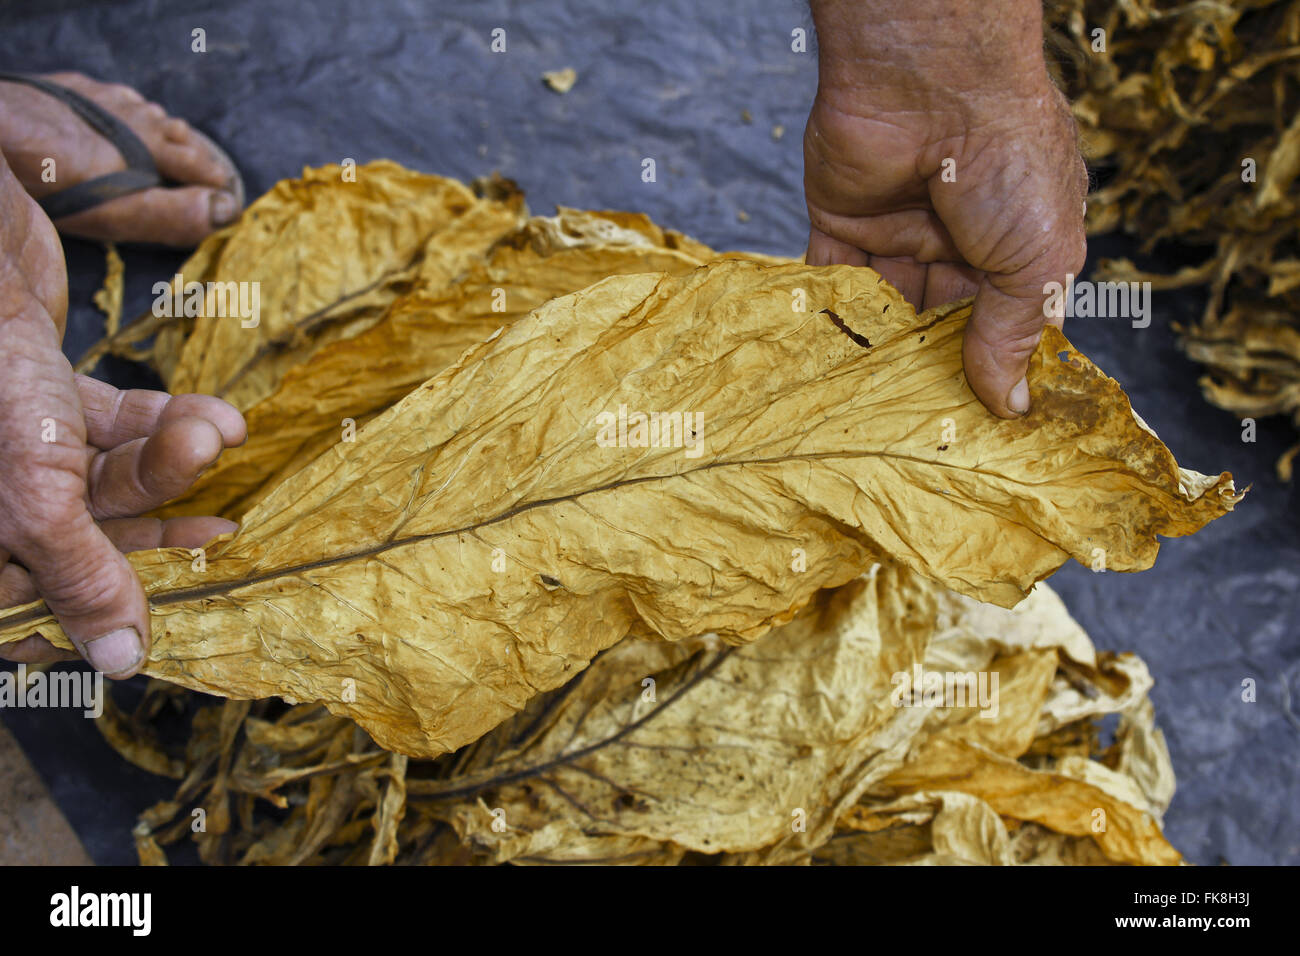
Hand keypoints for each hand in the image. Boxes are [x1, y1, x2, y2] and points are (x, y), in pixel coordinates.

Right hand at [0, 152, 244, 675]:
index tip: (176, 618)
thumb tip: (120, 661)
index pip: (30, 611)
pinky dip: (165, 426)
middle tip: (223, 527)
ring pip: (111, 479)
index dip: (98, 618)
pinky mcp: (46, 399)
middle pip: (87, 543)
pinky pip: (116, 430)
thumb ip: (80, 574)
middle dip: (160, 524)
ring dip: (174, 462)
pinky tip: (218, 420)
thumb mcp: (32, 493)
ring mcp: (18, 448)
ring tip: (220, 435)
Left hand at [804, 0, 1087, 417]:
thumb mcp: (1035, 259)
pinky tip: (823, 373)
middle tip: (917, 435)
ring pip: (883, 312)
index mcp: (1016, 247)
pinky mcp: (841, 222)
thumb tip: (1010, 403)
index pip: (999, 323)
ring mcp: (897, 232)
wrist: (932, 83)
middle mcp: (956, 242)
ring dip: (875, 358)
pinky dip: (826, 323)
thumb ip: (1012, 332)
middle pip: (936, 324)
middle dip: (928, 372)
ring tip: (868, 419)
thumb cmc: (1008, 161)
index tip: (975, 429)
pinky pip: (831, 283)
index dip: (989, 369)